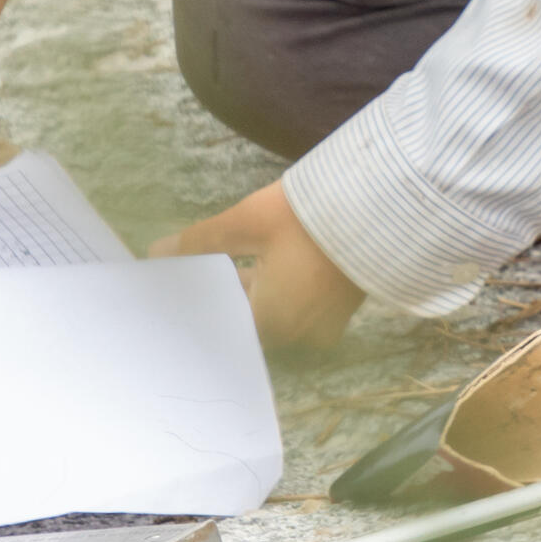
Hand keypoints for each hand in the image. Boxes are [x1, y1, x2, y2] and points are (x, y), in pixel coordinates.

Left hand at [150, 180, 364, 351]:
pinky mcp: (339, 309)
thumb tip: (157, 254)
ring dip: (248, 290)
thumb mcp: (247, 222)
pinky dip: (276, 289)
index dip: (196, 302)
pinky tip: (261, 262)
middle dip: (220, 294)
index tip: (178, 282)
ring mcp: (323, 325)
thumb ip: (200, 242)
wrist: (383, 206)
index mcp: (271, 323)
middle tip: (195, 269)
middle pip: (245, 321)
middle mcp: (298, 335)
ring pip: (271, 314)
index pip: (219, 325)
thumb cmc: (310, 217)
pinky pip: (296, 308)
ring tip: (223, 261)